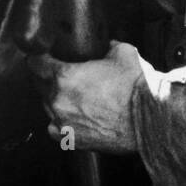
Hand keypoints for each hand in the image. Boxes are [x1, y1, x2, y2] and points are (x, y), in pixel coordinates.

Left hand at [29, 41, 145, 153]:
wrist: (149, 117)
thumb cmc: (137, 86)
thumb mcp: (123, 52)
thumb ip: (106, 46)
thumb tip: (103, 45)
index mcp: (65, 76)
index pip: (36, 63)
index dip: (39, 57)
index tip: (43, 56)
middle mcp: (58, 100)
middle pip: (40, 86)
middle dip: (50, 79)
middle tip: (67, 75)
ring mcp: (63, 122)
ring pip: (49, 107)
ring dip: (58, 100)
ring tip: (79, 96)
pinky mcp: (71, 139)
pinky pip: (57, 128)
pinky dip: (63, 121)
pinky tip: (78, 115)